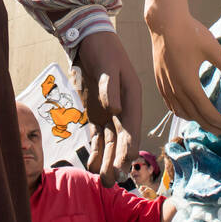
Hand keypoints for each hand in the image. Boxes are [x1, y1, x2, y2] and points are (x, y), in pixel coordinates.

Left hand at [71, 31, 141, 186]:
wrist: (88, 40)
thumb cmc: (102, 49)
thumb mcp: (107, 64)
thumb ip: (111, 87)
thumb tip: (115, 111)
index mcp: (132, 97)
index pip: (131, 126)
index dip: (129, 145)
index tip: (125, 163)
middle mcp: (124, 108)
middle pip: (121, 139)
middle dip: (117, 160)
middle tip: (112, 181)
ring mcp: (110, 113)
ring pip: (109, 142)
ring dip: (107, 161)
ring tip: (103, 182)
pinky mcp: (96, 114)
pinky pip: (97, 136)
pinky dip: (95, 151)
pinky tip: (91, 166)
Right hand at [146, 9, 220, 137]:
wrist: (164, 21)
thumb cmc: (190, 32)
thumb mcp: (213, 49)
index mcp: (189, 83)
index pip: (207, 112)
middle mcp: (175, 89)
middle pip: (195, 117)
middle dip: (212, 127)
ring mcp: (165, 86)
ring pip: (181, 113)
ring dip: (196, 121)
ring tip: (210, 123)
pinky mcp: (159, 81)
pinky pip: (170, 104)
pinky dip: (182, 112)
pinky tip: (189, 110)